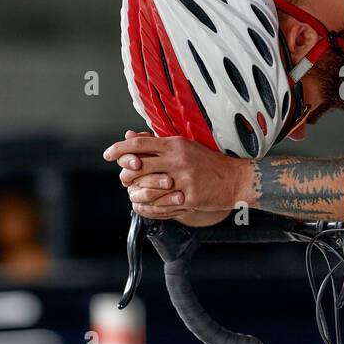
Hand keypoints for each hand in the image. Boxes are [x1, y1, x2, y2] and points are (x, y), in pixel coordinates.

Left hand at [103, 130, 249, 218]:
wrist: (235, 179)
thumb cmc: (209, 162)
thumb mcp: (184, 145)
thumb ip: (156, 142)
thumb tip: (131, 136)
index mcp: (176, 145)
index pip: (140, 144)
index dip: (119, 149)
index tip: (108, 154)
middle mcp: (178, 161)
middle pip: (138, 167)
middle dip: (125, 174)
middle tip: (124, 178)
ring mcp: (184, 181)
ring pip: (146, 189)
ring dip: (135, 193)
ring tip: (134, 193)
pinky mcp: (189, 199)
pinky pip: (161, 206)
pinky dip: (148, 208)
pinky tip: (144, 206)